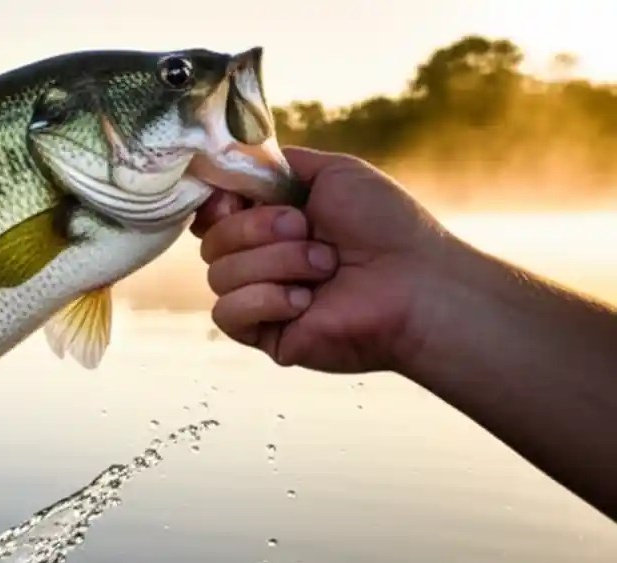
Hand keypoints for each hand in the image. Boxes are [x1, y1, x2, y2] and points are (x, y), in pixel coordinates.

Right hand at [191, 147, 453, 373]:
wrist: (416, 283)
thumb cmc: (387, 227)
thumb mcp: (335, 173)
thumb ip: (281, 164)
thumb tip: (237, 160)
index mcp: (273, 224)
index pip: (213, 215)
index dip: (217, 204)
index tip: (236, 198)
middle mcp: (262, 260)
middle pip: (212, 242)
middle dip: (256, 229)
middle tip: (306, 229)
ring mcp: (261, 300)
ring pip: (220, 275)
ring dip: (276, 262)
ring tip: (325, 267)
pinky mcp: (264, 335)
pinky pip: (227, 314)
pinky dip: (264, 299)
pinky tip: (305, 301)